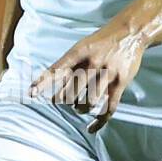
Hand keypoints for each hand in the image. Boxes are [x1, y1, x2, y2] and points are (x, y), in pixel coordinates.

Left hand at [29, 21, 146, 132]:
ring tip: (79, 107)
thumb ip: (70, 65)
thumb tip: (54, 86)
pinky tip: (92, 128)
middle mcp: (92, 63)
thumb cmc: (102, 41)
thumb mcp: (82, 46)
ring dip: (81, 109)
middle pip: (72, 92)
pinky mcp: (120, 82)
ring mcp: (107, 73)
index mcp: (79, 52)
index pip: (56, 69)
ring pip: (89, 102)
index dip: (42, 82)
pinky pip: (109, 108)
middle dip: (65, 101)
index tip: (31, 94)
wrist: (130, 32)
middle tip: (63, 101)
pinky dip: (99, 122)